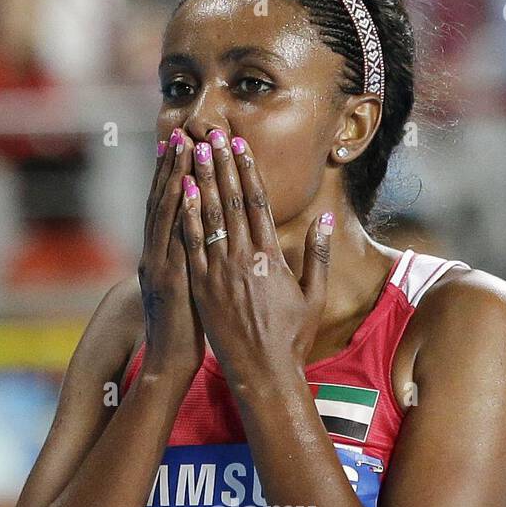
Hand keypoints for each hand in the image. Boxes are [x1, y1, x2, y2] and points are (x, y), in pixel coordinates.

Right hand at [137, 128, 205, 384]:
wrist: (170, 361)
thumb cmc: (184, 329)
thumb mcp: (182, 289)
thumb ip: (185, 262)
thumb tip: (195, 240)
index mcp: (163, 256)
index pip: (167, 207)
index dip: (172, 174)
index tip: (181, 143)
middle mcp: (156, 254)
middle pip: (163, 201)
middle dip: (172, 165)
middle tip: (180, 130)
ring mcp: (160, 265)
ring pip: (164, 213)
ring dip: (172, 177)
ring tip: (182, 146)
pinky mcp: (169, 280)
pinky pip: (173, 239)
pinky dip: (175, 211)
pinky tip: (181, 187)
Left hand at [178, 131, 333, 388]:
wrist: (264, 373)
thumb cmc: (292, 338)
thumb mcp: (314, 297)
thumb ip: (318, 256)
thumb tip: (323, 220)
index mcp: (272, 257)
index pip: (258, 203)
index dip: (248, 170)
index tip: (239, 145)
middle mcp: (245, 259)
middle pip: (231, 201)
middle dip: (220, 164)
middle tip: (211, 133)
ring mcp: (220, 273)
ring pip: (209, 217)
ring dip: (201, 180)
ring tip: (193, 151)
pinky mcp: (201, 288)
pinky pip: (192, 246)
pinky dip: (187, 217)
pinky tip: (182, 193)